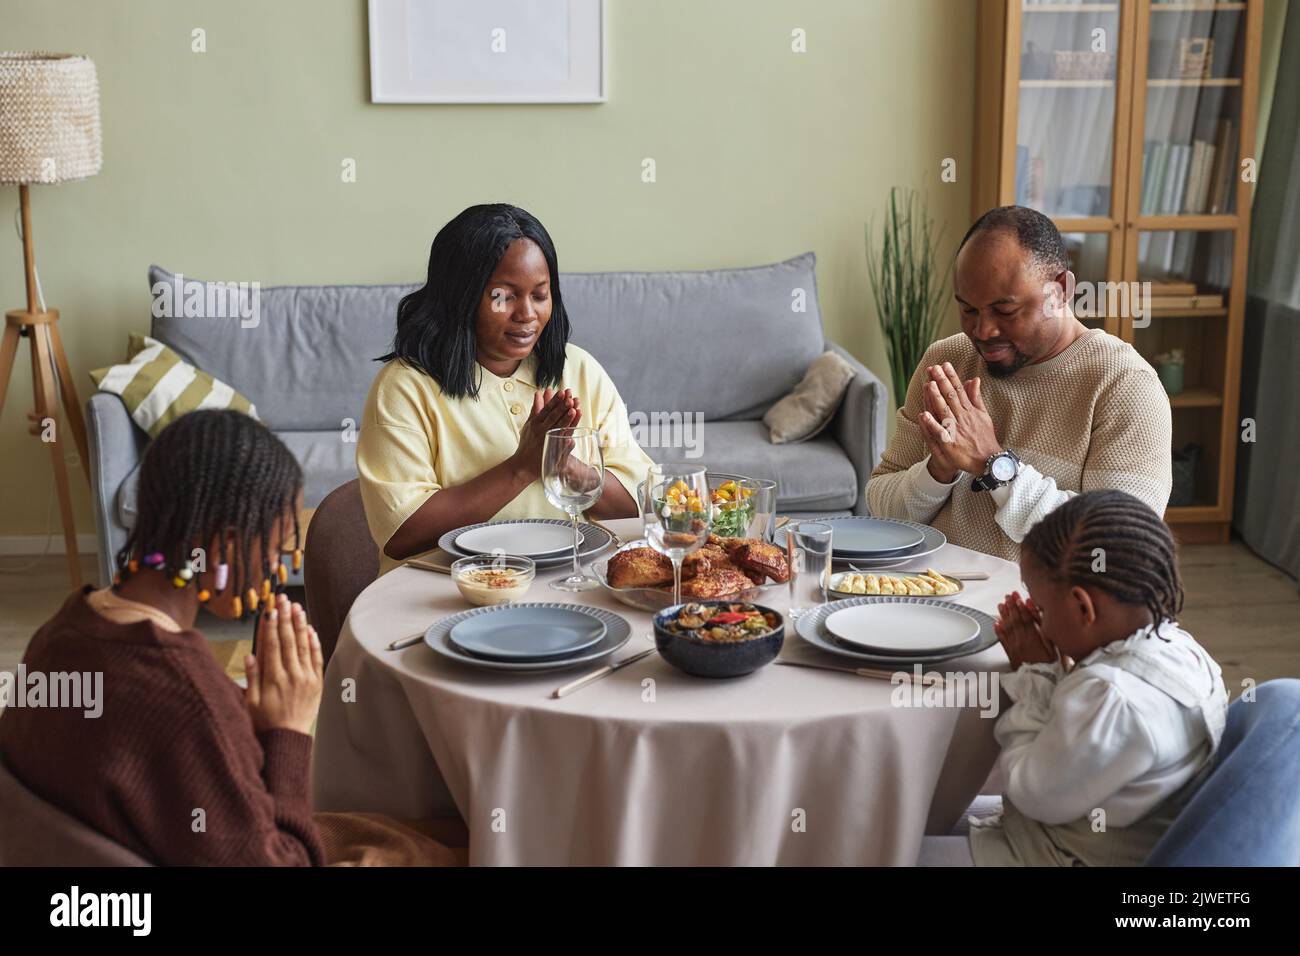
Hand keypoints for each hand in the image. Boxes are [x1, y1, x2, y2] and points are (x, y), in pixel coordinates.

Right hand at [245, 593, 322, 734]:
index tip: (269, 609)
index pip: (272, 646)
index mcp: (273, 679)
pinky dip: (314, 643)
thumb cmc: (265, 722)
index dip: (271, 626)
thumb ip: (251, 678)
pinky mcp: (317, 683)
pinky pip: (317, 658)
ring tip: (297, 607)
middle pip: (288, 641)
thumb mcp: (251, 702)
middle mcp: (291, 676)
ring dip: (300, 625)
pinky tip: (310, 629)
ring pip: (304, 646)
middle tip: (283, 599)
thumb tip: (250, 655)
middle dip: (285, 618)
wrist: (287, 740)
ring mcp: (306, 678)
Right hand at [511, 388, 580, 480]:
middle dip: (562, 407)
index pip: (546, 410)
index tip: (561, 392)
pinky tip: (574, 428)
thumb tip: (538, 393)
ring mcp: (548, 441)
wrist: (523, 465)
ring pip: (559, 428)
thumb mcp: (529, 424)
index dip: (554, 401)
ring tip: (575, 409)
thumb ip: (535, 409)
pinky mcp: (553, 450)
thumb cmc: (527, 443)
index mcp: (535, 423)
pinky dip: (569, 433)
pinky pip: (562, 441)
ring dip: (567, 418)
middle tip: (570, 398)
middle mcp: (541, 431)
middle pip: (553, 417)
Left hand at [916, 362, 1001, 481]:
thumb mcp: (984, 415)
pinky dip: (932, 424)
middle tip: (933, 368)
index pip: (959, 390)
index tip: (944, 364)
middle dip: (942, 382)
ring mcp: (957, 430)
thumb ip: (976, 397)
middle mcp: (963, 418)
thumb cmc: (985, 437)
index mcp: (970, 410)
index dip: (952, 377)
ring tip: (928, 384)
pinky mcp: (951, 443)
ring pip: (945, 411)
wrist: (989, 461)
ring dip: (936, 398)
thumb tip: (974, 379)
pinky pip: (940, 432)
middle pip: (951, 397)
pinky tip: (923, 415)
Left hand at [994, 591, 1056, 668]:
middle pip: (1015, 620)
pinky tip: (996, 624)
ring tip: (1001, 605)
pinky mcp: (1010, 654)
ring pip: (1007, 627)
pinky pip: (1003, 640)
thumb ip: (1046, 634)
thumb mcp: (1053, 649)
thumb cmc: (1049, 666)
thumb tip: (1040, 621)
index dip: (1022, 607)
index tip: (1019, 598)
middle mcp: (1021, 641)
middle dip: (1012, 606)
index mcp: (1033, 638)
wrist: (1039, 682)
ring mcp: (1014, 647)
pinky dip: (999, 631)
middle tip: (1009, 596)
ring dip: (1004, 615)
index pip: (1026, 619)